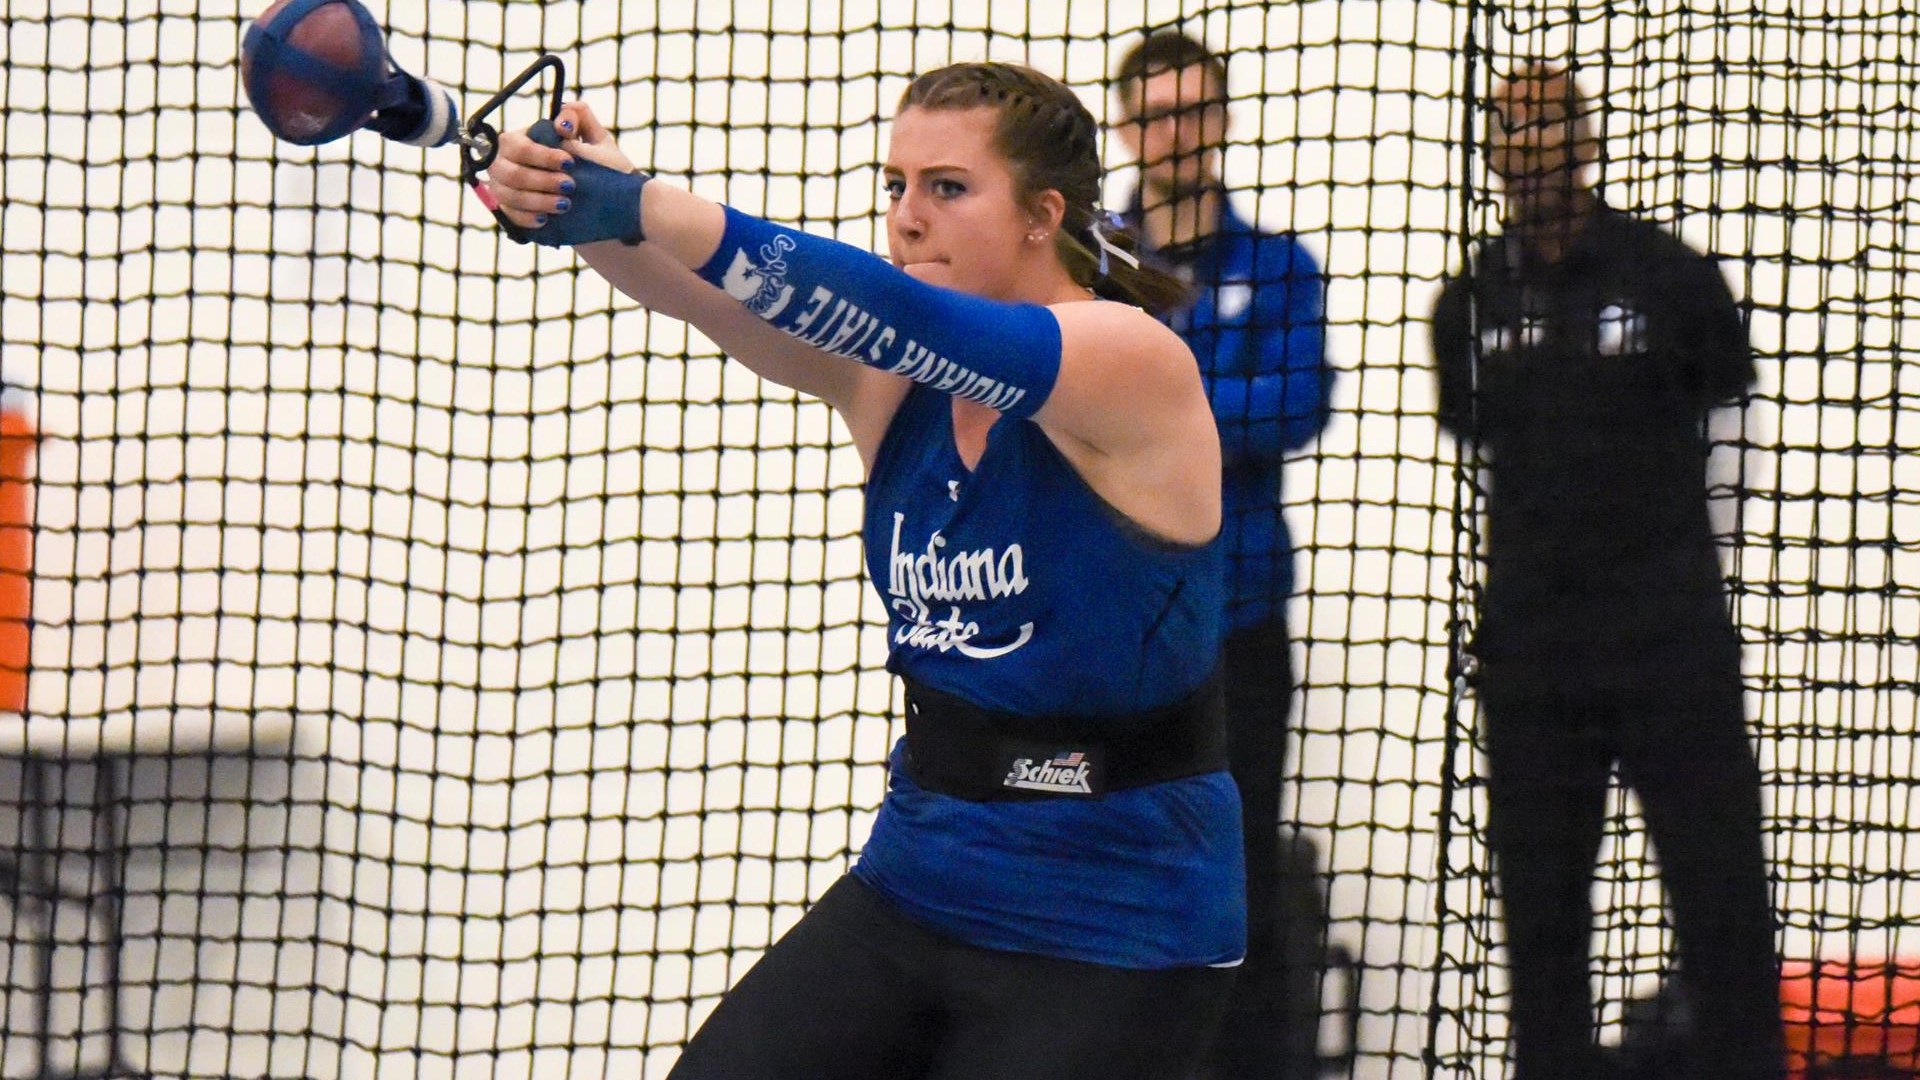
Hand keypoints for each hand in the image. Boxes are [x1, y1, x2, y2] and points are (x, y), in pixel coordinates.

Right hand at [482, 102, 644, 245]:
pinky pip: (510, 215)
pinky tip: (544, 219)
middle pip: (510, 172)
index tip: (570, 163)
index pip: (519, 146)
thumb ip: (579, 117)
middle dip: (541, 180)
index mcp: (524, 139)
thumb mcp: (596, 140)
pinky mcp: (512, 211)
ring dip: (537, 200)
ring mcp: (506, 187)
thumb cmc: (599, 165)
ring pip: (509, 195)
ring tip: (565, 205)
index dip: (542, 156)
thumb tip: (561, 121)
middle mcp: (508, 162)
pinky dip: (526, 217)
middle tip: (570, 186)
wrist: (608, 203)